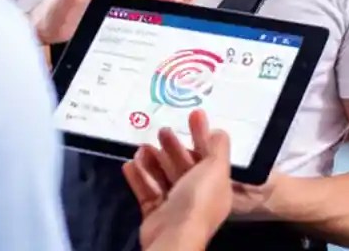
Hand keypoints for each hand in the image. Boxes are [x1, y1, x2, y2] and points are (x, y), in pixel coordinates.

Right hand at [123, 111, 231, 250]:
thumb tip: (219, 131)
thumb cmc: (197, 200)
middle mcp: (196, 195)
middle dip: (172, 146)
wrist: (174, 235)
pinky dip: (138, 177)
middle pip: (183, 165)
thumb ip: (218, 149)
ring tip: (141, 148)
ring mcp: (174, 205)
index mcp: (215, 185)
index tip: (193, 114)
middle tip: (161, 130)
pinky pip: (146, 191)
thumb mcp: (215, 169)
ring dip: (152, 160)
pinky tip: (129, 164)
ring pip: (162, 176)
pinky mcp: (155, 213)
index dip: (201, 134)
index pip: (208, 155)